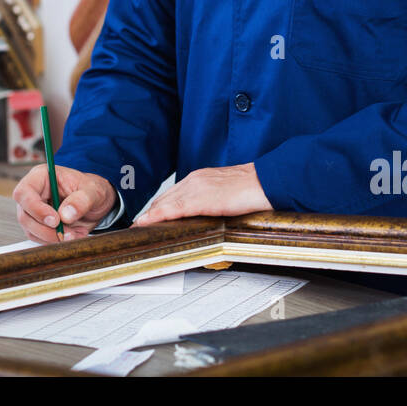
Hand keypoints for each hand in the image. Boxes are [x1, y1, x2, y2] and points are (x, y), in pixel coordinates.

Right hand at [13, 164, 116, 242]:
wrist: (95, 204)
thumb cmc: (92, 191)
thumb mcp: (93, 191)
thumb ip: (81, 200)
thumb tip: (65, 215)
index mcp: (41, 176)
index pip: (24, 192)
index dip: (36, 208)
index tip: (56, 220)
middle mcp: (32, 193)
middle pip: (24, 215)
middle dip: (47, 229)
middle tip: (69, 234)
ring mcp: (33, 211)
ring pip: (31, 230)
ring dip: (53, 237)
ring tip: (76, 234)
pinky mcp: (37, 225)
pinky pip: (39, 238)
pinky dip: (55, 242)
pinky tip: (72, 235)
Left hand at [133, 163, 271, 224]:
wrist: (268, 182)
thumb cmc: (252, 189)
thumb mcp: (225, 195)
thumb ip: (210, 203)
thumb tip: (203, 218)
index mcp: (200, 178)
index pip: (172, 194)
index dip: (158, 208)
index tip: (148, 218)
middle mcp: (195, 180)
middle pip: (165, 198)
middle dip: (151, 213)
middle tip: (138, 226)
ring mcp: (197, 187)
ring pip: (166, 202)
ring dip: (151, 216)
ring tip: (139, 227)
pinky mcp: (202, 198)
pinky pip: (174, 208)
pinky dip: (159, 215)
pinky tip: (150, 222)